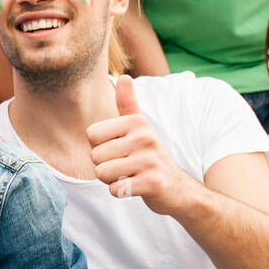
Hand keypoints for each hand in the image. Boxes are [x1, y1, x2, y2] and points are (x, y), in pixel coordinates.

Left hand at [86, 75, 191, 215]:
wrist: (177, 188)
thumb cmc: (149, 156)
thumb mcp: (140, 128)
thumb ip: (127, 104)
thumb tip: (123, 76)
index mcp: (137, 122)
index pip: (91, 134)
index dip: (100, 147)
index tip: (120, 150)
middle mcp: (145, 137)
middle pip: (95, 156)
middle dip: (105, 165)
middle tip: (127, 166)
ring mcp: (150, 160)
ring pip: (102, 173)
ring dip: (112, 179)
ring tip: (131, 175)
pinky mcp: (152, 183)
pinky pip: (115, 189)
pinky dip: (121, 191)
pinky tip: (136, 187)